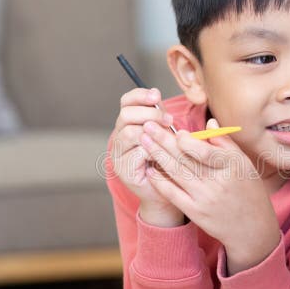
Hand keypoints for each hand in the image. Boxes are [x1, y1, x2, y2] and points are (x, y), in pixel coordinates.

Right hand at [110, 87, 183, 226]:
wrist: (168, 193)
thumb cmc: (171, 161)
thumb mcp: (168, 134)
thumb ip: (162, 117)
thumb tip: (157, 96)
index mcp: (129, 125)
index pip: (126, 102)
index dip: (140, 95)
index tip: (156, 95)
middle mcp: (119, 138)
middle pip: (126, 114)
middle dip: (150, 113)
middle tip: (169, 120)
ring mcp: (118, 154)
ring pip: (129, 132)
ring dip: (152, 132)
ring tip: (167, 138)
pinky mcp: (123, 170)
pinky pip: (137, 152)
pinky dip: (152, 151)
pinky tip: (162, 155)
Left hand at [139, 118, 279, 274]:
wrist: (252, 228)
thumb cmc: (249, 191)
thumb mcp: (245, 164)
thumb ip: (226, 143)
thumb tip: (209, 122)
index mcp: (232, 166)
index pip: (205, 150)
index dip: (187, 140)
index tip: (175, 129)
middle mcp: (218, 182)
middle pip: (186, 158)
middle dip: (163, 140)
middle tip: (148, 126)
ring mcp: (205, 198)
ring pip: (176, 172)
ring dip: (157, 155)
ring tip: (144, 141)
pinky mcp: (195, 212)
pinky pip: (173, 193)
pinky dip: (160, 181)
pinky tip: (150, 169)